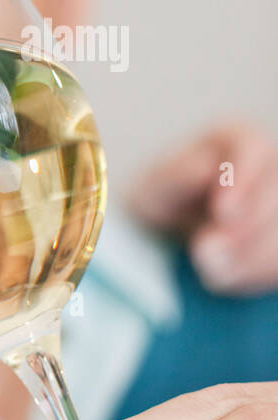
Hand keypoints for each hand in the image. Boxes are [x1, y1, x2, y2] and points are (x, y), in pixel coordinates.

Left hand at [131, 124, 277, 294]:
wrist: (168, 234)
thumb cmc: (159, 203)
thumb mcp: (153, 189)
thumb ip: (177, 178)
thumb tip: (205, 170)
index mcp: (235, 140)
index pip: (251, 149)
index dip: (242, 182)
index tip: (222, 213)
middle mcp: (270, 164)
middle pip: (276, 193)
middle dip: (244, 231)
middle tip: (206, 257)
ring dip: (253, 257)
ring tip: (212, 274)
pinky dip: (260, 272)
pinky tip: (229, 279)